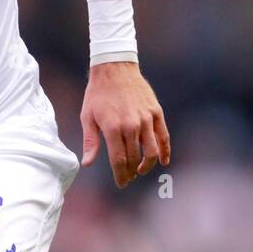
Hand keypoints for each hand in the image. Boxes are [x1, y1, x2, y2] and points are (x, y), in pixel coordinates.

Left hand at [81, 62, 170, 188]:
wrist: (115, 68)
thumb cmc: (97, 94)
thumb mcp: (87, 117)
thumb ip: (90, 142)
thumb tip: (87, 164)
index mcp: (112, 128)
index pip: (119, 160)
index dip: (121, 175)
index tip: (121, 184)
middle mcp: (131, 125)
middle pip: (135, 158)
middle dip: (131, 172)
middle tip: (128, 177)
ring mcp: (146, 119)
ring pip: (151, 151)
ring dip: (147, 165)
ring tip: (141, 170)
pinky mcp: (156, 112)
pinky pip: (163, 136)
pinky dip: (165, 150)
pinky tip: (163, 161)